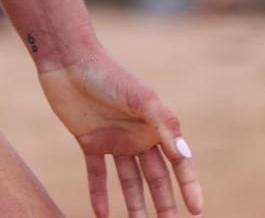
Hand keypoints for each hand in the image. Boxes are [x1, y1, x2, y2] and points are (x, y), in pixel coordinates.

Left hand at [40, 54, 201, 216]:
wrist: (69, 61)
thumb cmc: (108, 75)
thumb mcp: (140, 98)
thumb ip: (164, 125)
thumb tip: (185, 156)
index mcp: (155, 124)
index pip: (178, 162)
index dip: (189, 186)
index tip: (196, 211)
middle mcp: (138, 135)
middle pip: (155, 177)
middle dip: (163, 203)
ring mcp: (114, 139)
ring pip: (129, 180)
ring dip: (134, 204)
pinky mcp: (90, 141)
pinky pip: (97, 174)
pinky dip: (99, 194)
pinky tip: (102, 215)